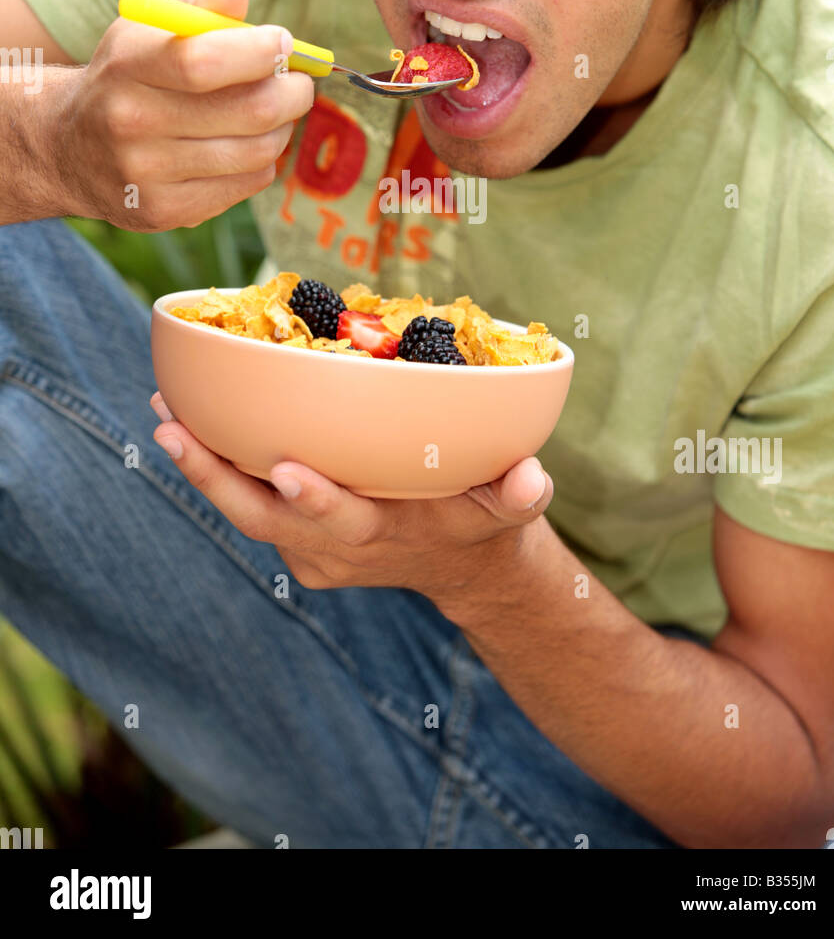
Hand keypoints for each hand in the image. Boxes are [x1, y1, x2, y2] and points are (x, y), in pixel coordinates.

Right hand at [57, 0, 313, 229]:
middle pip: (249, 111)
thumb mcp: (146, 33)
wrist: (67, 149)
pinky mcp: (166, 212)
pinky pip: (248, 183)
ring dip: (282, 128)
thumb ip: (198, 10)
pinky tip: (245, 144)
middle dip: (292, 92)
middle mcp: (132, 122)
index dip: (260, 52)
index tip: (282, 43)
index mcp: (128, 66)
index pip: (205, 62)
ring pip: (258, 152)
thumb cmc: (126, 78)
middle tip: (297, 82)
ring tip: (274, 112)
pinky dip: (261, 161)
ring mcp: (148, 173)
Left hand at [150, 392, 554, 613]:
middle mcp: (330, 548)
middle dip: (214, 477)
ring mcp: (302, 544)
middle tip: (171, 430)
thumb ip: (520, 495)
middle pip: (261, 518)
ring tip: (161, 408)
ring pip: (240, 506)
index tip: (286, 470)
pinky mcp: (289, 529)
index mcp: (379, 537)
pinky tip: (185, 408)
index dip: (315, 501)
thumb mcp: (509, 510)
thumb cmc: (480, 520)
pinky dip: (213, 457)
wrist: (459, 564)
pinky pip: (244, 494)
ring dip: (197, 461)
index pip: (340, 524)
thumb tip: (534, 476)